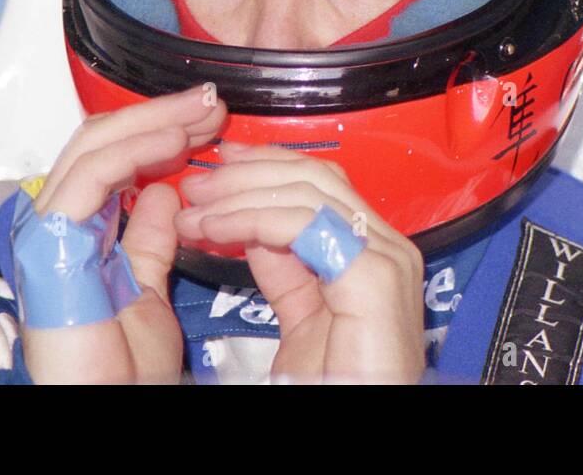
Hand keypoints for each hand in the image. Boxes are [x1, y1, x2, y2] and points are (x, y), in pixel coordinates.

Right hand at [21, 85, 225, 383]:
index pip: (114, 156)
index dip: (160, 130)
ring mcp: (48, 233)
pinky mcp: (48, 247)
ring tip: (199, 114)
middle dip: (160, 115)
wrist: (105, 405)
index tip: (208, 120)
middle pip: (102, 141)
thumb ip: (149, 240)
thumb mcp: (147, 289)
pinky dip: (133, 152)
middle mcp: (57, 225)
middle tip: (209, 103)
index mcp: (79, 233)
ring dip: (153, 122)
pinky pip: (88, 180)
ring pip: (93, 147)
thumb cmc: (117, 369)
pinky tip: (173, 142)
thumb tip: (163, 196)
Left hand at [175, 142, 425, 383]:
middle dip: (247, 174)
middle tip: (196, 183)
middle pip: (315, 179)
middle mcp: (388, 247)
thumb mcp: (302, 318)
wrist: (360, 416)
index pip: (321, 182)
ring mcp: (386, 258)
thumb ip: (287, 271)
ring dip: (238, 196)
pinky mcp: (374, 276)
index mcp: (375, 252)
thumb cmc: (336, 385)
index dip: (267, 166)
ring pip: (306, 195)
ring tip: (194, 210)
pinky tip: (215, 229)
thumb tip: (257, 231)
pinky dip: (251, 220)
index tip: (219, 165)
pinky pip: (303, 227)